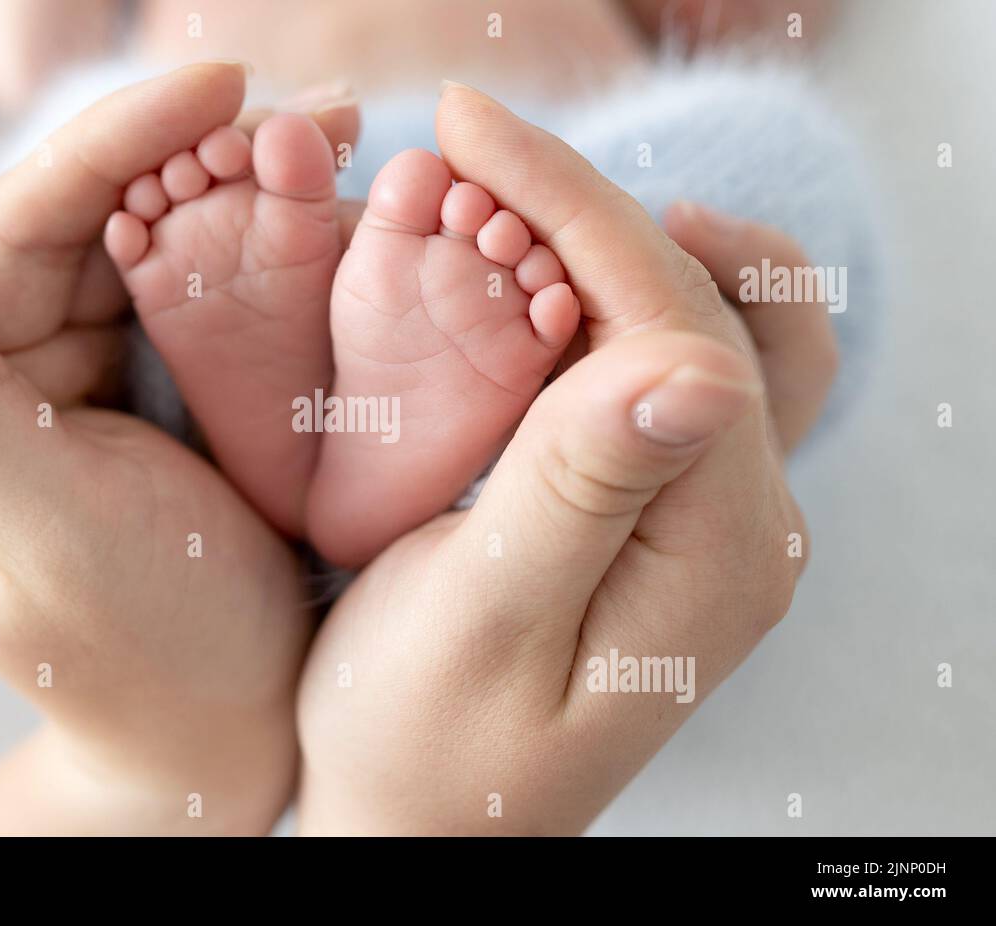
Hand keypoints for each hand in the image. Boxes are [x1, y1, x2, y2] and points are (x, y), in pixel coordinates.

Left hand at [0, 63, 311, 833]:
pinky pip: (189, 295)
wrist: (226, 731)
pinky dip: (254, 248)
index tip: (219, 84)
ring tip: (328, 142)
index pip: (13, 235)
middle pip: (83, 224)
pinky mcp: (138, 396)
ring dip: (231, 189)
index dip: (111, 145)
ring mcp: (69, 384)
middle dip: (193, 158)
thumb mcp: (48, 532)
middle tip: (314, 116)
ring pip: (142, 246)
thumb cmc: (147, 652)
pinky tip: (318, 209)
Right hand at [295, 83, 836, 833]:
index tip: (466, 125)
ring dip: (611, 249)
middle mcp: (744, 526)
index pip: (669, 321)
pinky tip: (539, 292)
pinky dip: (607, 305)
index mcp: (716, 551)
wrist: (424, 828)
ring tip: (507, 213)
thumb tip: (690, 360)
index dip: (572, 205)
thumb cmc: (425, 747)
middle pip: (704, 306)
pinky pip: (665, 373)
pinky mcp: (661, 513)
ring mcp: (710, 517)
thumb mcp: (483, 621)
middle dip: (585, 211)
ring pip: (708, 326)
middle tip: (468, 159)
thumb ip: (583, 490)